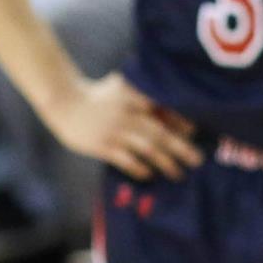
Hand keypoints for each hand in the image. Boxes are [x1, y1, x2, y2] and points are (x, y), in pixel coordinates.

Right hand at [38, 73, 199, 180]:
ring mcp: (113, 129)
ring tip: (179, 173)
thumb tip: (175, 115)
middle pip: (158, 131)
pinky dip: (139, 168)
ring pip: (145, 148)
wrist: (64, 102)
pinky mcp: (101, 145)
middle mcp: (125, 111)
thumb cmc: (100, 96)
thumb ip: (144, 95)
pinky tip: (149, 175)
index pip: (162, 107)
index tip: (193, 132)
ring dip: (165, 162)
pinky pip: (125, 159)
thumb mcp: (121, 87)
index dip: (180, 120)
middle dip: (180, 147)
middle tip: (198, 160)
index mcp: (132, 94)